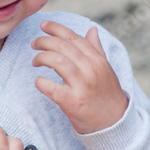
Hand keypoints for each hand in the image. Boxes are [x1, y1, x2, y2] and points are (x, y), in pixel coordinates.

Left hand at [31, 20, 128, 134]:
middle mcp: (91, 70)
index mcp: (97, 60)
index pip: (73, 37)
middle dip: (44, 41)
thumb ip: (96, 49)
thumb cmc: (107, 94)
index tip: (43, 26)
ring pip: (56, 61)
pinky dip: (41, 82)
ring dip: (41, 58)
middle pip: (62, 46)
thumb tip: (92, 30)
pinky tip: (38, 81)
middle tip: (34, 44)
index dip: (56, 28)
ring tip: (35, 61)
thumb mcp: (105, 69)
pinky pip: (52, 88)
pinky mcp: (73, 103)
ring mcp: (82, 86)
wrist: (115, 123)